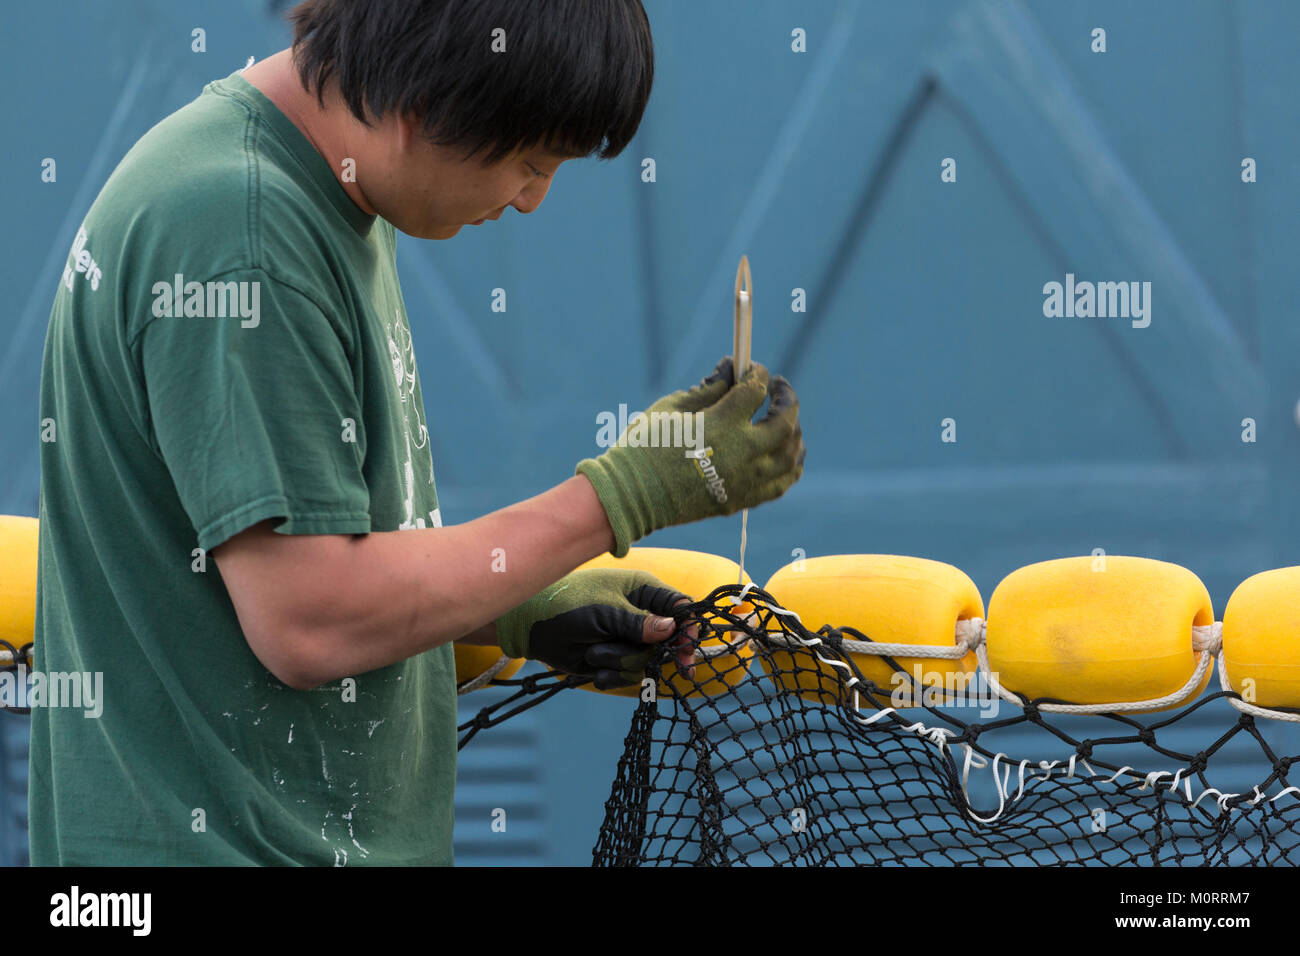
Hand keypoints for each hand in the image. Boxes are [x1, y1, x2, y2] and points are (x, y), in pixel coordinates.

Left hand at [494, 569, 700, 689]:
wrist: (531, 627)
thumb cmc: (566, 606)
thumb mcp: (604, 612)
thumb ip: (638, 623)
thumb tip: (672, 629)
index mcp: (643, 591)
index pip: (679, 608)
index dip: (687, 629)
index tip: (687, 650)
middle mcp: (640, 615)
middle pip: (666, 643)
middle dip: (649, 654)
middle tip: (655, 669)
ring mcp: (627, 639)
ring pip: (645, 662)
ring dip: (620, 663)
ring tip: (593, 653)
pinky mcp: (614, 660)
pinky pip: (627, 676)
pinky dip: (610, 675)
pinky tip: (593, 670)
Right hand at [575, 356, 805, 556]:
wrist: (629, 496)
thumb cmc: (643, 446)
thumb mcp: (671, 406)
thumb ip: (707, 388)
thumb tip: (730, 370)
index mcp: (720, 424)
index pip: (755, 390)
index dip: (758, 374)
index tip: (754, 369)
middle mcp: (740, 453)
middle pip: (784, 422)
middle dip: (786, 399)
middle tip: (778, 388)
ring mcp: (743, 480)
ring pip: (789, 455)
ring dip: (794, 432)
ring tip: (786, 420)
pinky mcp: (740, 501)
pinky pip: (780, 484)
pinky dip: (790, 466)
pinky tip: (787, 453)